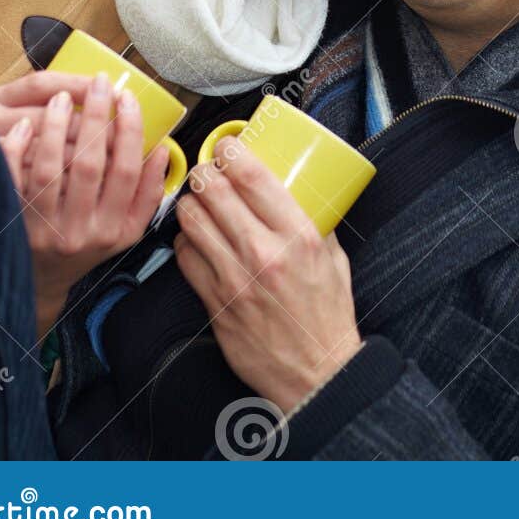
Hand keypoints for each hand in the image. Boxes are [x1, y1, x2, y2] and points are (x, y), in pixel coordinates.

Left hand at [0, 72, 169, 339]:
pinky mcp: (15, 224)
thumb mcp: (128, 230)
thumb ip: (148, 193)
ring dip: (57, 129)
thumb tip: (161, 150)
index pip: (127, 170)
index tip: (127, 98)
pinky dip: (17, 152)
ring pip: (51, 171)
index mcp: (115, 228)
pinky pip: (14, 182)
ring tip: (63, 97)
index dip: (129, 130)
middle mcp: (81, 231)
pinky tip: (26, 126)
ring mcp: (45, 229)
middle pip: (90, 165)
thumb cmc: (88, 244)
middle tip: (99, 83)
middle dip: (96, 118)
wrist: (42, 282)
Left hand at [174, 139, 361, 416]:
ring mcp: (235, 280)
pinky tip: (195, 238)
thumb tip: (295, 189)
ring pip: (192, 221)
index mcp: (298, 236)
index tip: (228, 145)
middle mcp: (263, 253)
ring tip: (199, 201)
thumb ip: (313, 221)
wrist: (316, 373)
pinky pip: (185, 259)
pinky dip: (185, 241)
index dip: (232, 152)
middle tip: (209, 170)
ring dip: (191, 203)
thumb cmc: (327, 315)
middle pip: (214, 192)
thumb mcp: (333, 256)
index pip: (252, 177)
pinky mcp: (215, 303)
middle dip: (206, 172)